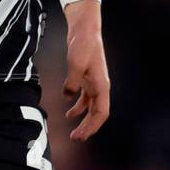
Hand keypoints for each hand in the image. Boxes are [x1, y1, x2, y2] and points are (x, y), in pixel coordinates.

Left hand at [62, 0, 109, 140]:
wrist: (85, 29)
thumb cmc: (83, 44)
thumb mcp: (76, 63)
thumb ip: (72, 82)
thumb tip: (68, 97)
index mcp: (102, 85)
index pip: (101, 112)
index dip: (92, 126)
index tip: (81, 136)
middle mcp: (100, 87)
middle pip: (97, 114)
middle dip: (87, 128)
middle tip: (75, 139)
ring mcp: (94, 83)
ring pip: (91, 108)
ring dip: (83, 120)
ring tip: (73, 132)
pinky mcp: (87, 79)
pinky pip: (85, 99)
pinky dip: (78, 107)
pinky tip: (68, 113)